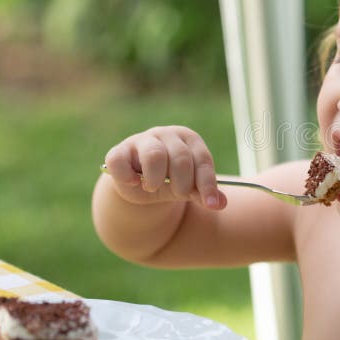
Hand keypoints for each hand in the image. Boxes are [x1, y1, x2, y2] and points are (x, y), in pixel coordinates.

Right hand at [103, 126, 226, 209]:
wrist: (140, 184)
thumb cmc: (169, 181)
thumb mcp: (188, 187)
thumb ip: (202, 194)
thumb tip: (220, 204)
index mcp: (189, 139)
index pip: (202, 160)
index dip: (207, 184)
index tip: (211, 204)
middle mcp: (166, 134)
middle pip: (181, 158)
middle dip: (182, 184)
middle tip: (177, 194)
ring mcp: (141, 140)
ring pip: (154, 155)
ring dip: (156, 179)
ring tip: (153, 187)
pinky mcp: (118, 151)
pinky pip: (120, 161)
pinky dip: (127, 177)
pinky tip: (134, 183)